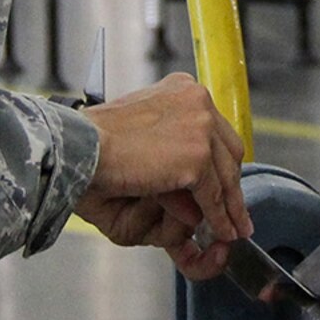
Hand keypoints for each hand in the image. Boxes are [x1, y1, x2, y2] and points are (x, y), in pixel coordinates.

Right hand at [75, 73, 248, 280]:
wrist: (82, 146)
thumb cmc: (96, 140)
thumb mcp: (141, 127)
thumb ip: (169, 141)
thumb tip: (195, 180)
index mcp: (183, 88)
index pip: (214, 127)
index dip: (221, 159)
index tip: (226, 180)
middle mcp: (198, 100)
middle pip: (229, 149)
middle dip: (232, 183)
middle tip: (236, 210)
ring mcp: (200, 128)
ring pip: (226, 174)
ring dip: (231, 205)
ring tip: (233, 227)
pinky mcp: (197, 158)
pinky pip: (214, 196)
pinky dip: (219, 217)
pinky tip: (221, 231)